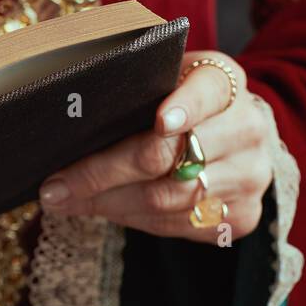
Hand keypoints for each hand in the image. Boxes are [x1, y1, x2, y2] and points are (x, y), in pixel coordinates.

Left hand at [37, 50, 275, 242]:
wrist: (232, 138)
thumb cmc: (178, 103)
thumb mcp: (163, 80)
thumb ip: (131, 90)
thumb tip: (65, 123)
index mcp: (224, 82)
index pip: (205, 92)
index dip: (184, 107)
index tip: (159, 121)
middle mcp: (247, 128)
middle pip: (168, 157)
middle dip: (102, 174)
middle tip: (55, 186)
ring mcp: (249, 176)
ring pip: (165, 200)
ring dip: (106, 204)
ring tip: (65, 201)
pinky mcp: (243, 215)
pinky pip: (175, 225)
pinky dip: (130, 220)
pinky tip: (100, 209)